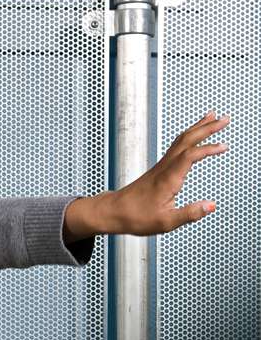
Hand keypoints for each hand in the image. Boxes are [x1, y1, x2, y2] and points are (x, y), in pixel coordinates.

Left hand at [64, 112, 227, 239]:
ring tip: (212, 117)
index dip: (208, 149)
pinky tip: (194, 135)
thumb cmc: (135, 217)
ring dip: (198, 127)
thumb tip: (211, 206)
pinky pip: (177, 146)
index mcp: (168, 179)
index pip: (190, 156)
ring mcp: (162, 166)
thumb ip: (190, 214)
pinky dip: (189, 136)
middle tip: (225, 119)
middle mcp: (165, 168)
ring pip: (181, 140)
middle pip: (187, 140)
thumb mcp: (165, 222)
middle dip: (207, 127)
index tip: (224, 146)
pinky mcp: (160, 168)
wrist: (114, 212)